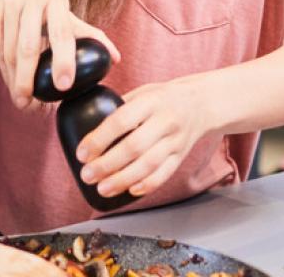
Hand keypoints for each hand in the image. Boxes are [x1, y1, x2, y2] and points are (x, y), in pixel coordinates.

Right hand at [0, 0, 119, 109]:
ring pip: (13, 51)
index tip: (65, 86)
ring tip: (22, 100)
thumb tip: (116, 58)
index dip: (65, 60)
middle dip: (32, 77)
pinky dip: (5, 70)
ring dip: (17, 80)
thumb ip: (83, 34)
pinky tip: (11, 85)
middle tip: (35, 105)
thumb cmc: (27, 6)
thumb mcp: (55, 14)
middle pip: (32, 45)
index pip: (64, 32)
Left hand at [76, 76, 216, 199]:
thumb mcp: (142, 92)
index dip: (100, 138)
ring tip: (102, 188)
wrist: (201, 103)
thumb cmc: (163, 97)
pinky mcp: (181, 156)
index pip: (121, 121)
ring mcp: (175, 140)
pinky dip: (146, 185)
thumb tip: (85, 124)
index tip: (83, 152)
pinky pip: (164, 174)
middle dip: (107, 164)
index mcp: (151, 101)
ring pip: (149, 164)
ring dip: (123, 180)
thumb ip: (119, 107)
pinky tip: (129, 191)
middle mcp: (165, 120)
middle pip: (134, 146)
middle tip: (87, 175)